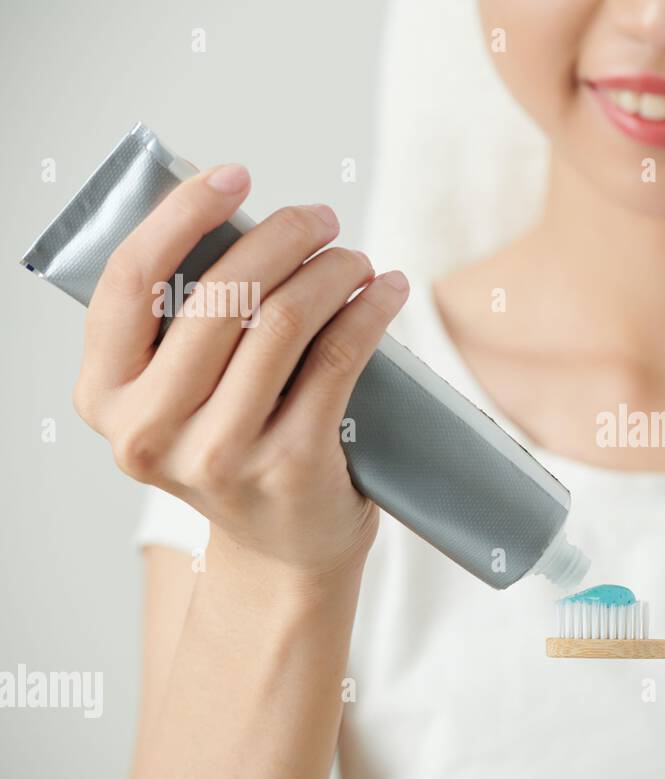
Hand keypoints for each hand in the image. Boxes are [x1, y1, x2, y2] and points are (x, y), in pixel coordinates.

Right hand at [73, 163, 409, 577]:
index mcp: (106, 397)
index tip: (233, 173)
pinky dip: (369, 313)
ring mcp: (222, 453)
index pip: (129, 280)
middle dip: (281, 236)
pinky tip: (387, 293)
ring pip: (282, 322)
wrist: (285, 548)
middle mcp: (151, 430)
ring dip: (332, 272)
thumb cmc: (235, 449)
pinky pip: (338, 360)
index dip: (180, 212)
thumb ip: (187, 326)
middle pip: (221, 295)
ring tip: (356, 258)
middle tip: (322, 219)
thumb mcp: (181, 396)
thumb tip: (245, 221)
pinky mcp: (292, 465)